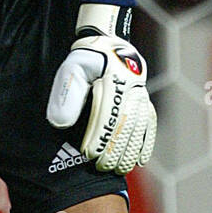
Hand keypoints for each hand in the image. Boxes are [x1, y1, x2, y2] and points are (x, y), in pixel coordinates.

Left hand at [47, 7, 156, 173]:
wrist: (109, 43)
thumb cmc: (85, 60)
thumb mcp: (71, 70)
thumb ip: (67, 95)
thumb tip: (61, 123)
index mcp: (113, 79)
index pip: (107, 113)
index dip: (99, 135)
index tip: (89, 154)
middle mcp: (131, 88)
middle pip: (124, 124)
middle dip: (114, 149)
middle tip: (101, 167)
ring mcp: (141, 95)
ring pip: (138, 127)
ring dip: (130, 151)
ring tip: (118, 169)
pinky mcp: (145, 100)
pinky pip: (149, 124)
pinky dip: (146, 143)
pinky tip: (141, 160)